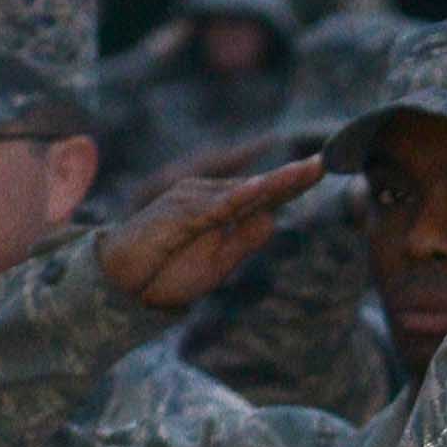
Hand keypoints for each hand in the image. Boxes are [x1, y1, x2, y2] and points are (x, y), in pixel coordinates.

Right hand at [98, 142, 326, 313]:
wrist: (123, 283)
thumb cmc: (169, 271)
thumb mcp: (219, 262)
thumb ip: (244, 239)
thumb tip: (273, 217)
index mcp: (221, 209)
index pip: (264, 194)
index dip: (292, 182)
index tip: (323, 170)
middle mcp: (208, 196)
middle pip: (258, 186)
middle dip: (290, 177)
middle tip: (322, 163)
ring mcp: (192, 201)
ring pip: (240, 191)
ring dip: (272, 183)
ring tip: (305, 172)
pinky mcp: (176, 213)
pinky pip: (212, 206)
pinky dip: (236, 198)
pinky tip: (259, 191)